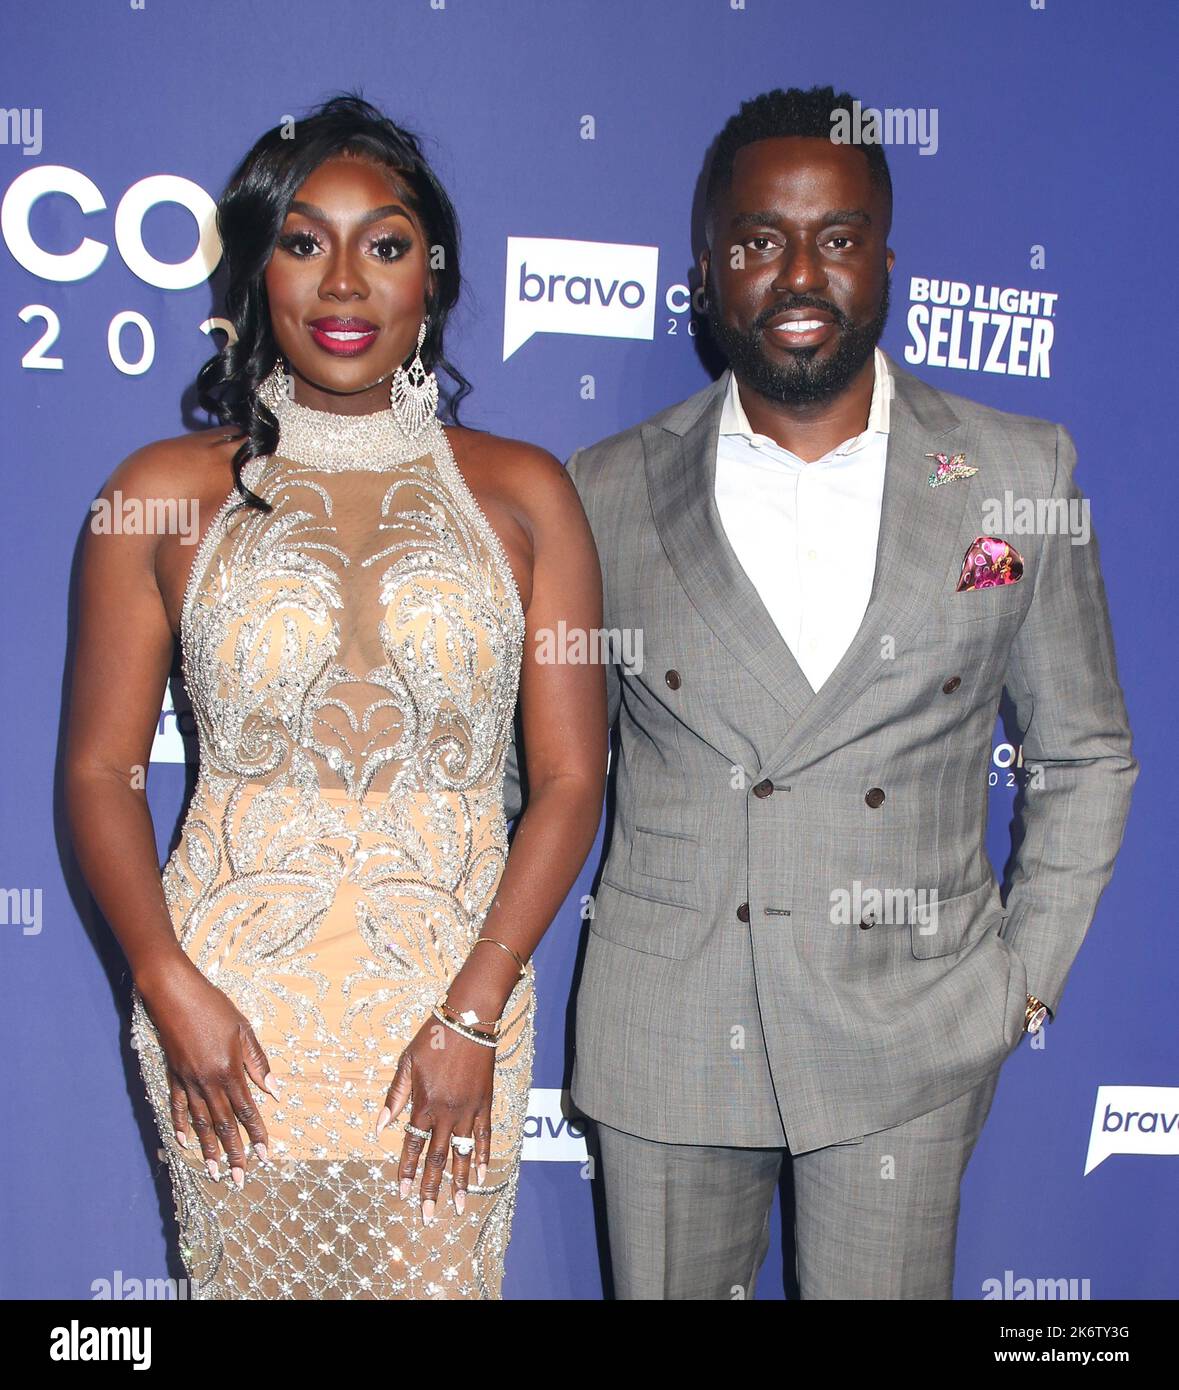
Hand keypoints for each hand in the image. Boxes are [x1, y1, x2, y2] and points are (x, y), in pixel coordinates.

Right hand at [137, 958, 275, 1185]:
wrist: (175, 995)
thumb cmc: (214, 1007)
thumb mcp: (244, 1030)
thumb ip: (258, 1063)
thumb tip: (276, 1091)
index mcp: (230, 1070)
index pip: (247, 1110)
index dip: (257, 1134)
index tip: (265, 1156)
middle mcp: (208, 1082)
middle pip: (224, 1124)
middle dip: (234, 1153)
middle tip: (240, 1179)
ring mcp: (188, 1081)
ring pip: (200, 1122)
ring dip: (208, 1149)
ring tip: (214, 1173)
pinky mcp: (173, 1076)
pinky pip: (177, 1107)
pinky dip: (180, 1126)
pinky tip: (184, 1144)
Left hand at [376, 1015, 494, 1224]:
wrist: (468, 1022)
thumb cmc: (432, 1039)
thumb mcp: (406, 1064)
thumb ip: (395, 1096)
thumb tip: (380, 1125)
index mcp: (423, 1105)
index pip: (412, 1147)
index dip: (406, 1171)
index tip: (402, 1194)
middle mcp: (446, 1114)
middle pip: (437, 1159)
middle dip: (430, 1189)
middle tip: (427, 1216)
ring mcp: (468, 1111)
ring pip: (462, 1154)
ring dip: (459, 1183)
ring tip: (458, 1207)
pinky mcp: (485, 1105)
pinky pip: (485, 1137)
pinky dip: (483, 1158)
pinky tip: (481, 1177)